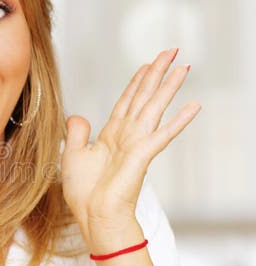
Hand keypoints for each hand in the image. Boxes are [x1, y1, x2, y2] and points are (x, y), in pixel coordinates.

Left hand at [60, 48, 199, 236]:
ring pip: (155, 106)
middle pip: (145, 96)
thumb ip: (76, 133)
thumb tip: (78, 116)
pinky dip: (179, 120)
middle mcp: (127, 135)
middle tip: (171, 51)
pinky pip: (163, 133)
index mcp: (111, 134)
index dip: (137, 81)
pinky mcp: (143, 155)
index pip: (127, 100)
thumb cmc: (83, 192)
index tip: (147, 64)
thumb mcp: (72, 155)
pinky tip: (194, 105)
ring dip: (169, 86)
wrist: (93, 215)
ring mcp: (137, 143)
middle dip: (157, 72)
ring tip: (184, 66)